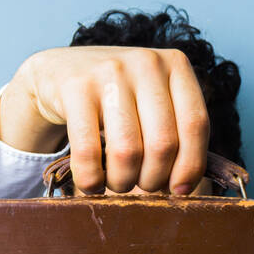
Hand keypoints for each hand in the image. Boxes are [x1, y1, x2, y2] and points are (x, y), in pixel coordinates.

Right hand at [0, 46, 210, 195]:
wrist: (58, 72)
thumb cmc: (117, 99)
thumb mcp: (153, 101)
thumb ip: (175, 131)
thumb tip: (185, 187)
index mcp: (175, 65)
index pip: (195, 124)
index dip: (190, 166)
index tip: (179, 190)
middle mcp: (146, 63)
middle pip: (163, 143)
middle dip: (153, 180)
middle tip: (141, 186)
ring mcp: (109, 72)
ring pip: (128, 151)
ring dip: (123, 182)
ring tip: (117, 183)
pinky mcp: (76, 87)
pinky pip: (89, 151)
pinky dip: (92, 179)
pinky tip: (92, 183)